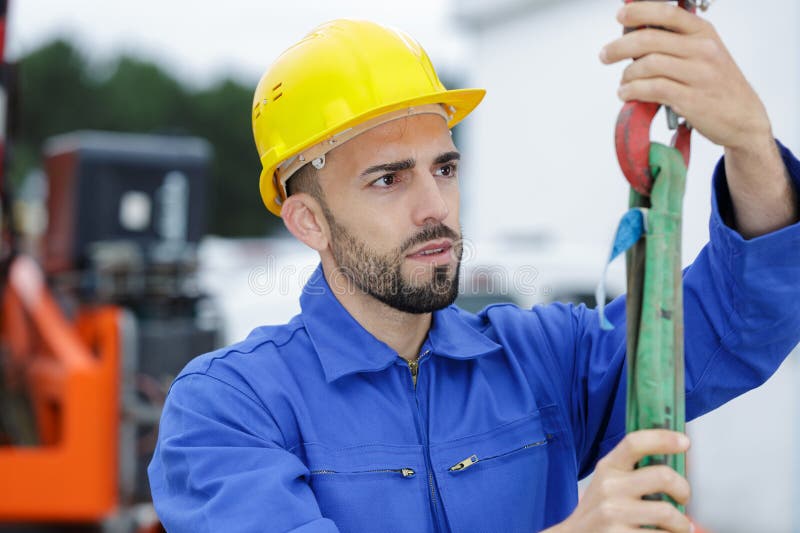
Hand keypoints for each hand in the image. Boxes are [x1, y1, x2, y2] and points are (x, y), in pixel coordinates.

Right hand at [544, 430, 691, 532]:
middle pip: (662, 476)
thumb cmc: (600, 511)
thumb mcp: (608, 483)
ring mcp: (613, 513)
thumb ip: (632, 471)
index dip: (662, 438)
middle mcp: (608, 487)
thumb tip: (672, 462)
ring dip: (681, 523)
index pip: (634, 443)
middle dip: (683, 489)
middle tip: (682, 499)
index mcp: (608, 467)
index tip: (684, 442)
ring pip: (667, 511)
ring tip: (678, 527)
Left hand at [600, 1, 771, 151]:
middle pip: (649, 40)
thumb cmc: (717, 86)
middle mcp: (703, 49)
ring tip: (624, 83)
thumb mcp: (705, 54)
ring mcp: (698, 74)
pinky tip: (627, 94)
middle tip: (605, 55)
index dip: (639, 11)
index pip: (668, 13)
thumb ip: (676, 44)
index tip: (620, 16)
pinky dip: (632, 91)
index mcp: (704, 33)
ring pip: (648, 65)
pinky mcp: (691, 99)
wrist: (744, 119)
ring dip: (627, 75)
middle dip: (619, 47)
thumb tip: (635, 39)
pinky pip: (651, 89)